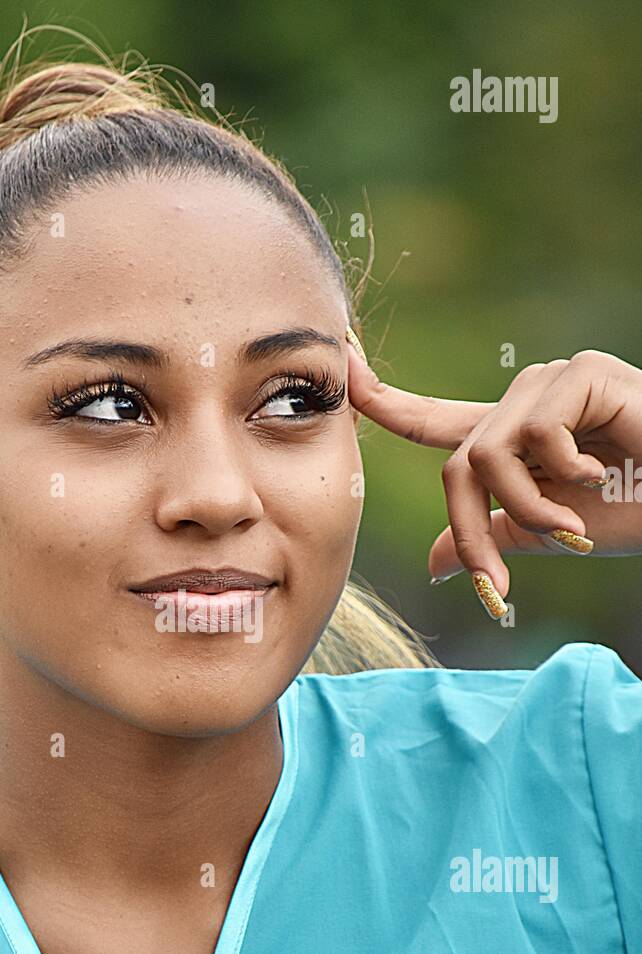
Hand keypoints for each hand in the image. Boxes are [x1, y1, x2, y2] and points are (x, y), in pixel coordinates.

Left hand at [346, 345, 641, 615]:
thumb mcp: (550, 536)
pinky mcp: (581, 373)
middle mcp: (526, 402)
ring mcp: (552, 382)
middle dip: (473, 536)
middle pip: (455, 466)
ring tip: (575, 525)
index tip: (342, 364)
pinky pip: (532, 436)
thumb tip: (432, 566)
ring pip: (486, 455)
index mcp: (514, 437)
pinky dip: (562, 475)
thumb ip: (490, 538)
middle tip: (499, 588)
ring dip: (526, 511)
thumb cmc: (637, 512)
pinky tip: (602, 473)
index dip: (386, 402)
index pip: (436, 422)